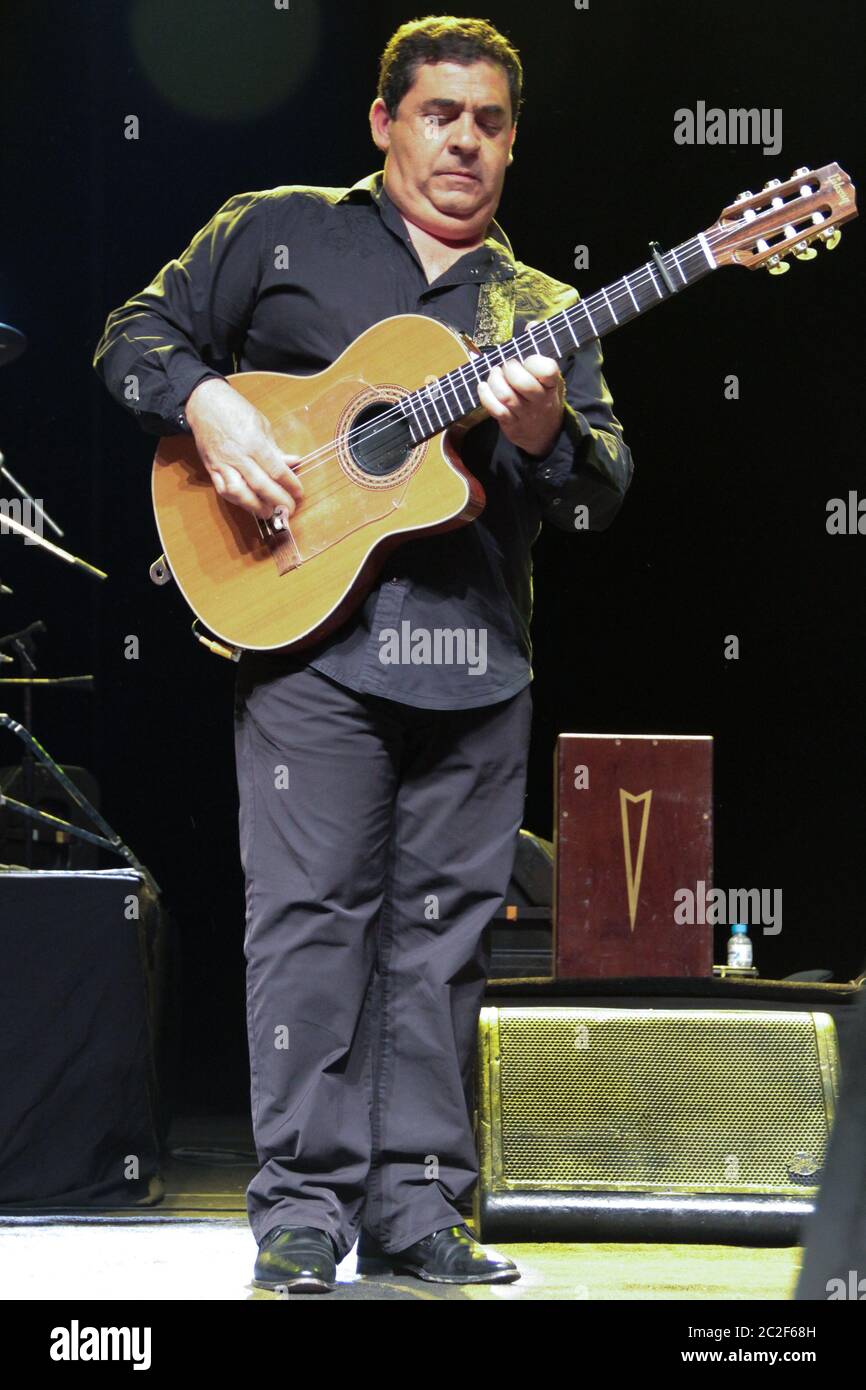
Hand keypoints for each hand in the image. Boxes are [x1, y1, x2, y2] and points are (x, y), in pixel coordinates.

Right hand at [184, 378, 303, 519]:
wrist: (204, 402)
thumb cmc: (234, 409)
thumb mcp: (261, 424)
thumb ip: (275, 448)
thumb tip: (293, 462)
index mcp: (253, 442)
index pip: (276, 469)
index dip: (290, 484)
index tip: (299, 494)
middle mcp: (237, 455)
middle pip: (260, 485)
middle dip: (277, 500)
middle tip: (289, 510)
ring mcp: (222, 463)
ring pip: (239, 492)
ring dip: (255, 507)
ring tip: (268, 513)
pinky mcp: (211, 468)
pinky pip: (223, 490)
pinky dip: (236, 501)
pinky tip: (248, 504)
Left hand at [477, 354, 565, 456]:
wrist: (545, 434)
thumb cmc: (542, 399)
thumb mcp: (549, 382)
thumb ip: (537, 368)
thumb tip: (512, 357)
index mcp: (551, 385)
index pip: (547, 370)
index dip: (534, 362)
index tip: (526, 363)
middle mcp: (540, 401)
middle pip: (523, 383)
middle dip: (510, 370)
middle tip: (506, 368)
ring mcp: (525, 414)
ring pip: (506, 396)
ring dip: (495, 381)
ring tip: (495, 374)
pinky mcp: (511, 424)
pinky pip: (496, 410)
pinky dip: (486, 396)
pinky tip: (484, 387)